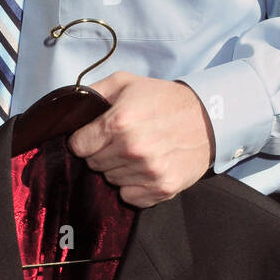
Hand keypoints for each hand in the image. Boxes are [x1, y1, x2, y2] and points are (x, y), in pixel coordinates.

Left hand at [68, 72, 214, 206]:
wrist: (209, 118)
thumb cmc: (164, 99)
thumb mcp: (126, 82)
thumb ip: (93, 92)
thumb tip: (70, 108)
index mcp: (119, 122)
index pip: (78, 146)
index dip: (85, 139)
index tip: (97, 135)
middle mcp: (132, 149)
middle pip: (93, 164)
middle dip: (102, 153)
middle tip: (121, 140)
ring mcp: (148, 172)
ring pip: (111, 180)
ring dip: (119, 169)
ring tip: (138, 152)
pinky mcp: (162, 189)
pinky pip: (129, 196)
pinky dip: (134, 186)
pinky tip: (145, 169)